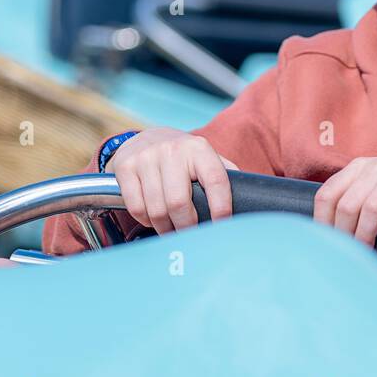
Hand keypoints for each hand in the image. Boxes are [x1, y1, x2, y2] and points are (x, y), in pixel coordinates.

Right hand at [104, 128, 238, 233]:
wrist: (146, 138)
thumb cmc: (184, 157)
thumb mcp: (206, 158)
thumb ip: (226, 174)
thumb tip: (250, 198)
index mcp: (199, 149)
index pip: (216, 182)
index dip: (221, 208)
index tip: (222, 226)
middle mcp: (173, 150)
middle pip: (179, 203)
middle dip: (186, 227)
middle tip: (191, 238)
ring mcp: (146, 157)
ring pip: (157, 209)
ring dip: (166, 228)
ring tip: (173, 232)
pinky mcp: (125, 167)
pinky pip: (136, 207)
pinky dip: (146, 220)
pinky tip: (154, 219)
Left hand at [313, 155, 376, 245]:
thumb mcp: (373, 188)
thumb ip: (351, 202)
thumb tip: (322, 239)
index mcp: (358, 168)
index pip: (327, 195)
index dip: (323, 224)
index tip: (327, 246)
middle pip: (348, 205)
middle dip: (345, 235)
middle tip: (349, 255)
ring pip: (373, 205)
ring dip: (366, 233)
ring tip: (367, 251)